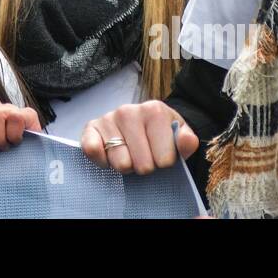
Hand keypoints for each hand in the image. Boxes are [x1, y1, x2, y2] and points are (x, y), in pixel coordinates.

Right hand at [81, 100, 197, 174]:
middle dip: (145, 167)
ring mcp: (107, 118)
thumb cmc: (162, 135)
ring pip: (121, 164)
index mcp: (154, 110)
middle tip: (144, 156)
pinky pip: (92, 151)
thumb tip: (186, 141)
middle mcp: (128, 110)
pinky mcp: (90, 128)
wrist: (140, 125)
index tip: (162, 156)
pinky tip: (110, 156)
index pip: (165, 159)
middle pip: (143, 165)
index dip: (165, 164)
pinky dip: (102, 161)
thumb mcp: (180, 137)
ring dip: (126, 166)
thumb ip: (187, 141)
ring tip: (129, 154)